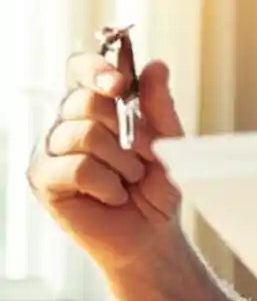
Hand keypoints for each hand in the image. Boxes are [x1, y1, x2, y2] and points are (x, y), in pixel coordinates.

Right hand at [26, 41, 186, 273]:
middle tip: (141, 157)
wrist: (152, 234)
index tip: (120, 84)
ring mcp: (50, 151)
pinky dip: (107, 184)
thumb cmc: (156, 188)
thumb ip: (160, 107)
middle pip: (85, 101)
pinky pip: (78, 167)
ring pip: (84, 134)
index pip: (80, 69)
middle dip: (126, 130)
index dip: (96, 69)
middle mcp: (66, 124)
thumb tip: (156, 66)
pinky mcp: (44, 180)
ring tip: (129, 180)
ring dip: (121, 161)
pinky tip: (112, 195)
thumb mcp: (168, 143)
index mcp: (93, 107)